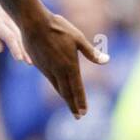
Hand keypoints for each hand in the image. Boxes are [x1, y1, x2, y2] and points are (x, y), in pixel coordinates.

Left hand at [0, 0, 30, 62]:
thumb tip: (0, 49)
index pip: (8, 35)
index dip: (15, 48)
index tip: (19, 59)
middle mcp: (4, 17)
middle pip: (17, 35)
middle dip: (24, 49)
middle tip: (30, 63)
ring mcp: (8, 16)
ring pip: (19, 32)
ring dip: (25, 45)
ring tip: (30, 59)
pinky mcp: (10, 16)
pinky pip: (18, 28)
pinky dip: (23, 39)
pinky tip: (26, 48)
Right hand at [20, 4, 107, 118]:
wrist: (33, 23)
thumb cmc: (58, 28)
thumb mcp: (78, 38)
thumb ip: (91, 52)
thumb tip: (106, 61)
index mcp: (69, 66)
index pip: (77, 89)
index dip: (81, 102)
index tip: (83, 113)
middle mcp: (57, 70)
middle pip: (65, 92)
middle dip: (72, 105)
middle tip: (78, 116)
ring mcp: (46, 68)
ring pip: (56, 87)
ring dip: (64, 97)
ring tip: (69, 103)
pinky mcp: (38, 64)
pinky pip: (49, 79)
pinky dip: (55, 86)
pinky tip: (57, 86)